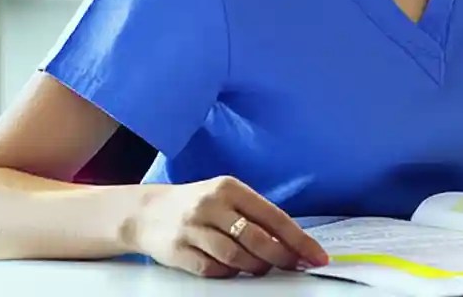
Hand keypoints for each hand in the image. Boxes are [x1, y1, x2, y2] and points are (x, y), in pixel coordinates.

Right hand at [129, 176, 328, 277]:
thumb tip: (292, 242)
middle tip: (294, 266)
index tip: (316, 256)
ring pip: (236, 256)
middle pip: (256, 239)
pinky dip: (229, 273)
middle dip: (281, 257)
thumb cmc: (197, 205)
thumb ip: (255, 216)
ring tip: (262, 267)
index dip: (298, 240)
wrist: (146, 212)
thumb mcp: (226, 198)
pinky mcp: (178, 250)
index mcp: (230, 188)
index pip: (274, 217)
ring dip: (255, 267)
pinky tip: (233, 269)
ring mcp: (193, 228)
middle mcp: (212, 205)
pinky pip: (213, 269)